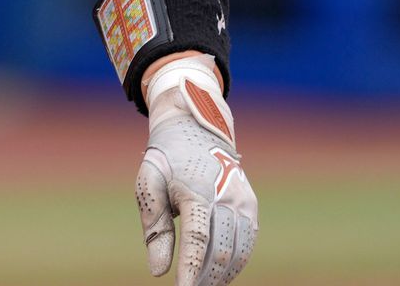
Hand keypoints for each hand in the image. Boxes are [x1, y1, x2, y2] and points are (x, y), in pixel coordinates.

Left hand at [136, 56, 256, 284]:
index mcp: (196, 190)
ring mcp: (242, 201)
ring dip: (220, 274)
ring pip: (238, 252)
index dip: (191, 268)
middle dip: (204, 277)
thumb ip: (154, 228)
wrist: (195, 128)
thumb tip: (158, 271)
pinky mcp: (250, 206)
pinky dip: (235, 263)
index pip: (197, 238)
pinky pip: (247, 243)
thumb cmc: (166, 160)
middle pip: (221, 249)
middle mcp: (226, 196)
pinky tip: (218, 273)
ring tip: (201, 284)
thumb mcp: (149, 183)